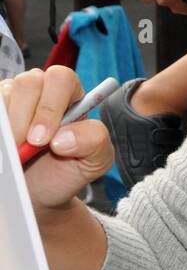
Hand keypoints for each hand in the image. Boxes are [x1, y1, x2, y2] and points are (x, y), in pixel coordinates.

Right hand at [1, 67, 113, 215]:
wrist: (39, 191)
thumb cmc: (67, 169)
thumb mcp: (95, 160)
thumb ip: (94, 141)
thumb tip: (64, 137)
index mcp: (70, 95)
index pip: (62, 79)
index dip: (50, 107)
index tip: (43, 140)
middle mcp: (41, 89)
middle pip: (29, 82)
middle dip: (26, 118)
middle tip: (24, 147)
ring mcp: (14, 96)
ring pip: (6, 94)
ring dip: (9, 127)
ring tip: (15, 151)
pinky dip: (0, 130)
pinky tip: (5, 148)